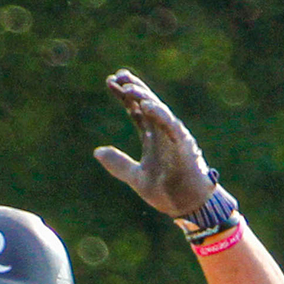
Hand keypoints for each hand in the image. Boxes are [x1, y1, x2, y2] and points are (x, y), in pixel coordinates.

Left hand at [94, 69, 217, 217]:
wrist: (186, 207)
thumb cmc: (167, 192)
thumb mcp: (135, 176)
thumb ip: (118, 164)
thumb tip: (97, 152)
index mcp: (153, 137)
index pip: (137, 111)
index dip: (124, 97)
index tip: (110, 82)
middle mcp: (164, 133)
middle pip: (147, 104)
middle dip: (133, 88)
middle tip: (118, 75)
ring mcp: (174, 137)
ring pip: (159, 110)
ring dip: (144, 97)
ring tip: (128, 87)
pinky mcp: (183, 145)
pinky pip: (171, 125)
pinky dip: (159, 114)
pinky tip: (145, 105)